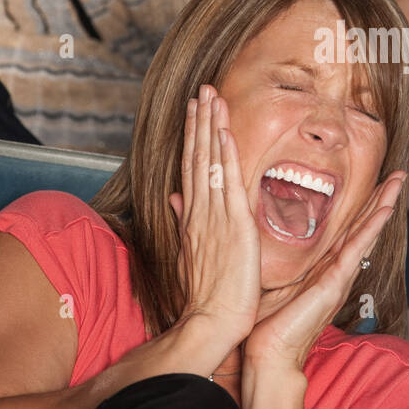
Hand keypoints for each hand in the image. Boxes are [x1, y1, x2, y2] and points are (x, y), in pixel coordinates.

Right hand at [168, 86, 260, 367]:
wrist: (211, 320)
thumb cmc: (206, 293)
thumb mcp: (190, 253)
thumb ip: (183, 221)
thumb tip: (174, 198)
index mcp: (192, 217)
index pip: (192, 168)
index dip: (193, 136)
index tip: (195, 109)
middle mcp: (199, 211)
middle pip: (197, 157)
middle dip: (199, 121)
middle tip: (202, 89)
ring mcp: (214, 217)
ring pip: (210, 162)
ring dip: (210, 127)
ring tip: (211, 96)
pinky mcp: (233, 226)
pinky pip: (227, 183)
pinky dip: (225, 156)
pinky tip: (224, 132)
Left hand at [245, 171, 406, 370]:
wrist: (269, 357)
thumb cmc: (267, 326)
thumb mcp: (272, 282)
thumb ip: (276, 260)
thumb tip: (261, 238)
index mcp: (322, 270)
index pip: (346, 230)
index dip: (361, 206)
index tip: (371, 183)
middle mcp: (336, 272)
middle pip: (363, 227)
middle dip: (380, 199)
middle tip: (396, 174)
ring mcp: (339, 277)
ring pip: (366, 233)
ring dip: (383, 205)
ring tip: (397, 182)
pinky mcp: (335, 283)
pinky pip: (358, 248)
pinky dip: (373, 227)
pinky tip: (385, 209)